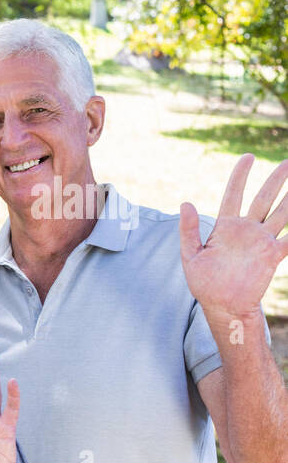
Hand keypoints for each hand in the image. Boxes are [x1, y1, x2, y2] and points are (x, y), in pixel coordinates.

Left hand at [181, 153, 287, 321]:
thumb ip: (189, 230)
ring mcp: (261, 241)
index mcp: (225, 226)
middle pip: (264, 198)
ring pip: (281, 213)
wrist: (221, 305)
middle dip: (276, 180)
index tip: (248, 157)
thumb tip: (185, 203)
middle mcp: (246, 229)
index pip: (234, 194)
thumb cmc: (204, 281)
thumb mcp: (191, 255)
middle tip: (287, 162)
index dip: (240, 176)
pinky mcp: (272, 255)